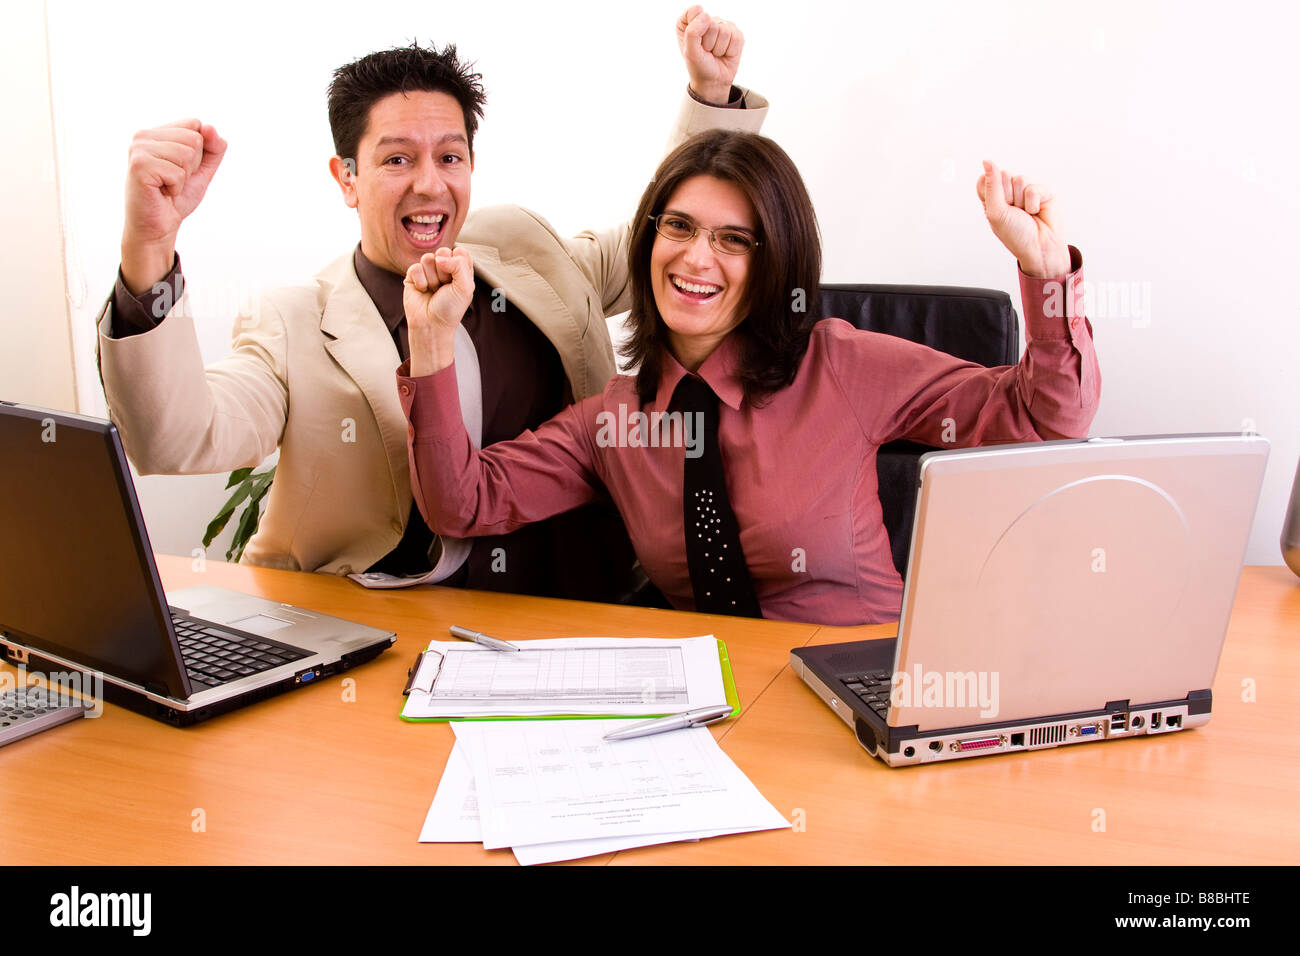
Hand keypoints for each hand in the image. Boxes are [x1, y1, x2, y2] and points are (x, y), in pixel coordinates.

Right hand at [121, 119, 226, 293]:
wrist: (158, 227)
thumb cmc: (177, 197)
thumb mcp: (202, 169)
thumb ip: (213, 148)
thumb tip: (210, 127)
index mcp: (156, 132)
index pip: (195, 124)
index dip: (199, 152)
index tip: (182, 168)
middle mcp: (143, 135)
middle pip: (194, 139)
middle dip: (192, 166)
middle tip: (173, 180)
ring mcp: (139, 149)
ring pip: (187, 154)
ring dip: (183, 178)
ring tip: (166, 186)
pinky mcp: (139, 165)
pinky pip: (178, 172)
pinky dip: (176, 187)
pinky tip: (161, 192)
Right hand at [404, 247, 474, 375]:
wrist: (431, 325)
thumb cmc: (450, 309)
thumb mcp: (465, 288)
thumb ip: (460, 266)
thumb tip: (440, 257)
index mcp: (459, 269)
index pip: (460, 252)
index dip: (458, 263)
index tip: (457, 279)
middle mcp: (444, 267)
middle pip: (443, 251)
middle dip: (444, 271)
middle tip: (444, 287)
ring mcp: (428, 270)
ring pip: (428, 258)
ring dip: (432, 278)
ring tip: (434, 290)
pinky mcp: (413, 275)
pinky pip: (415, 267)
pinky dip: (420, 282)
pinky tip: (423, 291)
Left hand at [677, 6, 743, 104]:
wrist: (713, 81)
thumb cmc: (699, 66)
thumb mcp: (690, 52)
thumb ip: (693, 32)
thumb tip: (706, 16)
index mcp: (689, 22)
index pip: (694, 12)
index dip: (695, 29)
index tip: (695, 44)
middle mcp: (706, 20)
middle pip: (711, 23)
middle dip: (709, 43)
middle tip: (707, 52)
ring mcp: (722, 26)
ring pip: (725, 31)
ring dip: (720, 48)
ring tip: (716, 53)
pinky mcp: (735, 34)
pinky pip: (736, 37)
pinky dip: (730, 50)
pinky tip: (725, 53)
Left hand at [976, 161, 1070, 278]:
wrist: (1039, 247)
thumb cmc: (1015, 234)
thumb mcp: (996, 212)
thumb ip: (992, 185)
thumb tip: (987, 160)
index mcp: (993, 197)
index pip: (985, 179)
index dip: (991, 191)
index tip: (997, 207)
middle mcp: (1009, 192)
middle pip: (1003, 175)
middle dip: (1007, 196)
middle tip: (1014, 212)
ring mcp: (1026, 190)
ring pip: (1019, 179)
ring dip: (1021, 201)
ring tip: (1026, 214)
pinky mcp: (1043, 191)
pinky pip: (1033, 187)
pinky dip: (1033, 203)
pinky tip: (1036, 212)